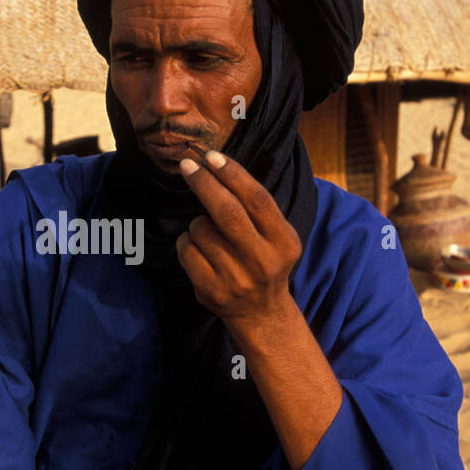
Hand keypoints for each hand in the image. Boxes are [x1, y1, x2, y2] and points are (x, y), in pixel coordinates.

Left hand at [175, 151, 301, 329]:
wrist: (260, 313)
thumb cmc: (265, 260)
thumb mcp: (276, 236)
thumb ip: (256, 208)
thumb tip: (216, 165)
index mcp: (283, 242)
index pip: (257, 199)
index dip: (232, 174)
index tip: (211, 156)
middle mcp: (262, 261)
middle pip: (227, 213)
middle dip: (204, 184)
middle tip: (187, 165)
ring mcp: (235, 278)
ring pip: (201, 230)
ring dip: (197, 221)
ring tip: (208, 232)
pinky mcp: (211, 291)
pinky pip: (186, 251)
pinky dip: (186, 242)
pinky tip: (199, 249)